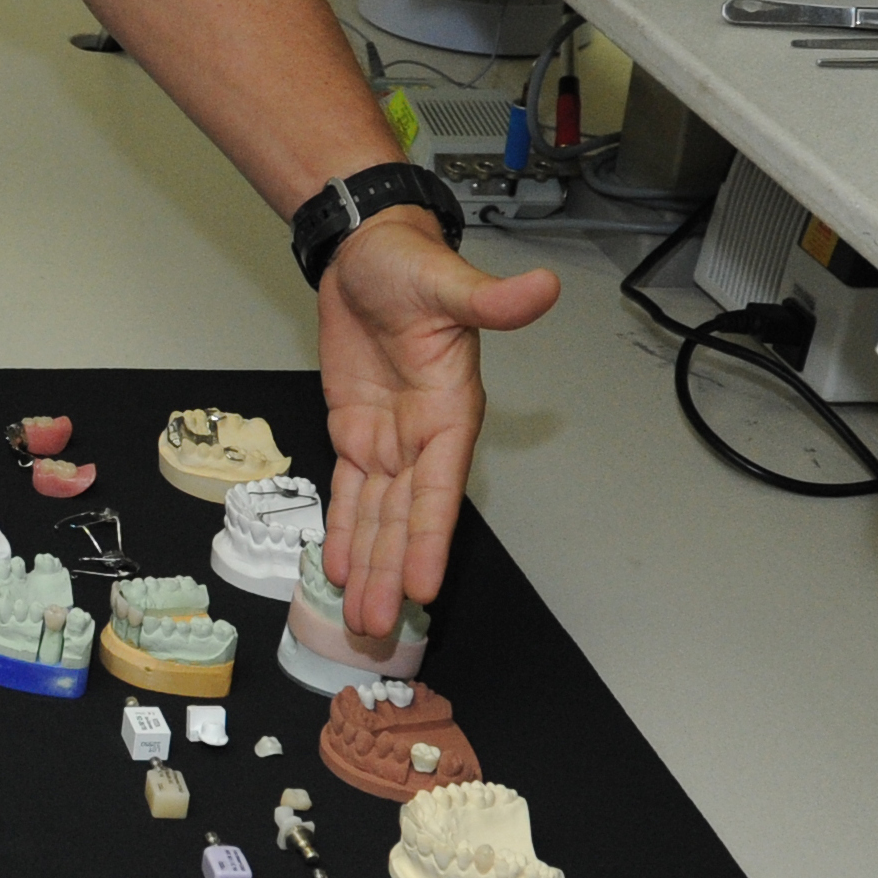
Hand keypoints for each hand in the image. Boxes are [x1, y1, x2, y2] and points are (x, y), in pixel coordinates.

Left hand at [314, 214, 560, 634]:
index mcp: (450, 411)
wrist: (367, 251)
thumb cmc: (409, 264)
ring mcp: (389, 439)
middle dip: (390, 572)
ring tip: (360, 617)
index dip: (428, 538)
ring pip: (376, 516)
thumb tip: (541, 287)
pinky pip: (350, 491)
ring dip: (368, 565)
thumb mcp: (446, 280)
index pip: (438, 488)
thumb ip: (491, 298)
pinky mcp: (356, 430)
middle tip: (377, 626)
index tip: (422, 586)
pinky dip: (343, 527)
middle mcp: (422, 437)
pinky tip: (336, 566)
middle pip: (403, 519)